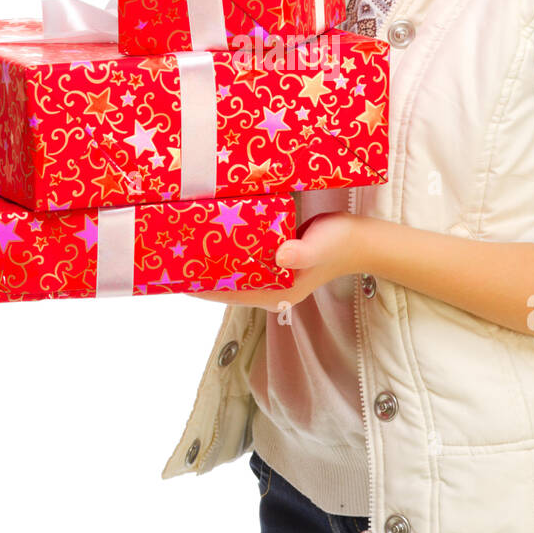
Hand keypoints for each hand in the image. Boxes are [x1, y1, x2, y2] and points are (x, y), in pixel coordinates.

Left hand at [187, 212, 361, 311]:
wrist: (362, 239)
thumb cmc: (340, 243)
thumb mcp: (320, 246)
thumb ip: (302, 253)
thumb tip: (280, 256)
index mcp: (277, 292)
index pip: (230, 293)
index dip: (202, 287)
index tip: (176, 277)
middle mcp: (271, 289)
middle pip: (226, 286)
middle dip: (201, 276)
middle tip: (171, 258)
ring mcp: (273, 277)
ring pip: (233, 275)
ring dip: (211, 265)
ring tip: (182, 249)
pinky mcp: (275, 262)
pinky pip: (244, 262)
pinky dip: (227, 254)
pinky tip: (211, 238)